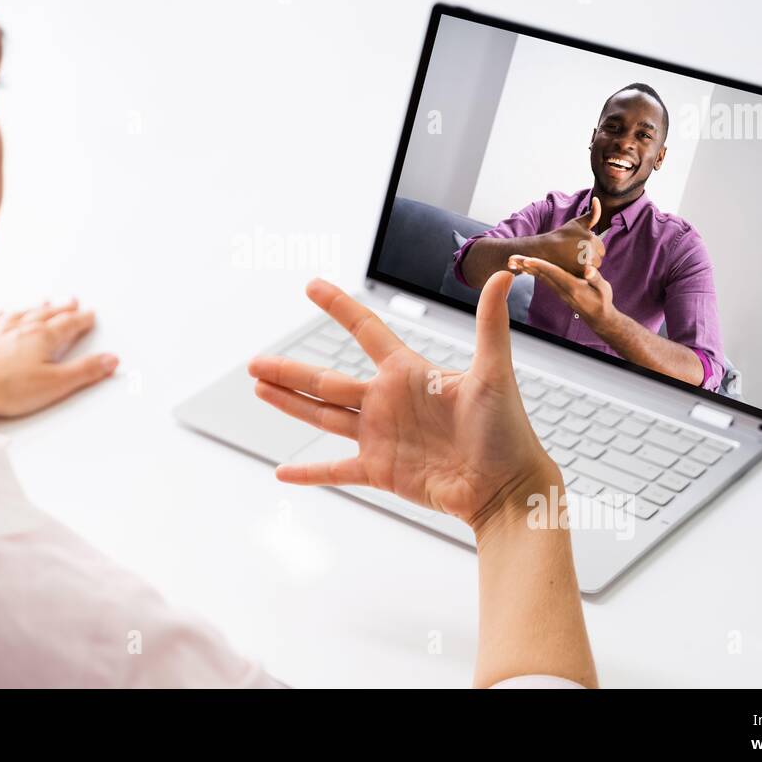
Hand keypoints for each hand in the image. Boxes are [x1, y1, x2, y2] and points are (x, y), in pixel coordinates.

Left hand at [0, 300, 117, 426]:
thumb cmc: (6, 388)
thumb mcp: (55, 384)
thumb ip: (85, 371)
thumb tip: (110, 359)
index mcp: (43, 337)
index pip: (69, 324)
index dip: (83, 319)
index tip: (91, 314)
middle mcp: (21, 328)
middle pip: (47, 314)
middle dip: (63, 308)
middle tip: (73, 301)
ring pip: (22, 314)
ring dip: (36, 307)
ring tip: (45, 301)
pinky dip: (1, 315)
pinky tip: (2, 311)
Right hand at [247, 274, 559, 537]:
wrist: (507, 487)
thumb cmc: (507, 429)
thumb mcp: (494, 373)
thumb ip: (490, 324)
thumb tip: (501, 275)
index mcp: (408, 373)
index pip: (365, 331)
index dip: (338, 307)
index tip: (312, 286)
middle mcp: (387, 401)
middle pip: (326, 380)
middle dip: (289, 370)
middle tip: (254, 361)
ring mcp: (380, 437)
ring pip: (323, 416)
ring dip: (289, 404)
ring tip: (258, 389)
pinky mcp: (380, 471)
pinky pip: (336, 470)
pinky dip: (309, 472)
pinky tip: (282, 472)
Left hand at [508, 256, 614, 328]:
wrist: (598, 317)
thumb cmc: (602, 301)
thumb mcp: (604, 289)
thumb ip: (596, 279)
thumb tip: (589, 270)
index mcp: (573, 287)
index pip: (554, 274)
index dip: (541, 266)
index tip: (528, 260)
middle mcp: (562, 289)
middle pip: (541, 275)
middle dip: (526, 266)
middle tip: (511, 258)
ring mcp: (559, 290)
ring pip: (540, 277)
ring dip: (526, 268)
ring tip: (512, 260)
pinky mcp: (558, 290)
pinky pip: (543, 279)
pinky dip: (532, 272)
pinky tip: (524, 266)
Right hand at [534, 196, 603, 274]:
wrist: (543, 250)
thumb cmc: (561, 236)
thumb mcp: (577, 223)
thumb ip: (592, 214)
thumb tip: (598, 199)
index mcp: (591, 238)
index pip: (601, 250)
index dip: (591, 250)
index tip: (578, 248)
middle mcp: (589, 250)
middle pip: (599, 260)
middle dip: (590, 259)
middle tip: (574, 256)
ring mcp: (584, 262)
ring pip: (594, 269)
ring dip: (586, 268)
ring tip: (572, 262)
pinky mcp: (578, 273)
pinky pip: (588, 276)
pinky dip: (582, 275)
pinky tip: (572, 269)